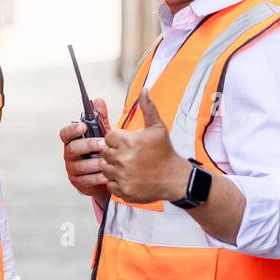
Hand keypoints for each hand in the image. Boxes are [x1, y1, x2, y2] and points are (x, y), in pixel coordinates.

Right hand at [59, 97, 111, 200]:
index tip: (83, 127)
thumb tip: (98, 100)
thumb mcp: (102, 135)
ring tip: (106, 162)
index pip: (65, 133)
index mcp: (73, 141)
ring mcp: (72, 169)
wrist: (105, 175)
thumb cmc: (101, 152)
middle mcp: (70, 154)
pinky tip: (106, 176)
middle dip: (88, 146)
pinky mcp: (78, 182)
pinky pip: (86, 180)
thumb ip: (100, 119)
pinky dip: (97, 178)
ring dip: (94, 163)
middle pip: (73, 148)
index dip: (72, 130)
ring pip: (80, 166)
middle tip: (102, 145)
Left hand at [101, 88, 188, 204]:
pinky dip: (117, 182)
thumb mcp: (157, 127)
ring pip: (105, 169)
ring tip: (129, 167)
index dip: (117, 140)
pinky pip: (110, 185)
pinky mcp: (123, 190)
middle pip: (104, 153)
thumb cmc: (165, 151)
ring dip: (114, 168)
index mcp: (128, 141)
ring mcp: (122, 176)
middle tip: (129, 156)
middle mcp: (123, 159)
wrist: (175, 178)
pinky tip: (130, 178)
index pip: (108, 137)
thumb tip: (144, 89)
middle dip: (114, 153)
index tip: (128, 144)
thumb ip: (148, 107)